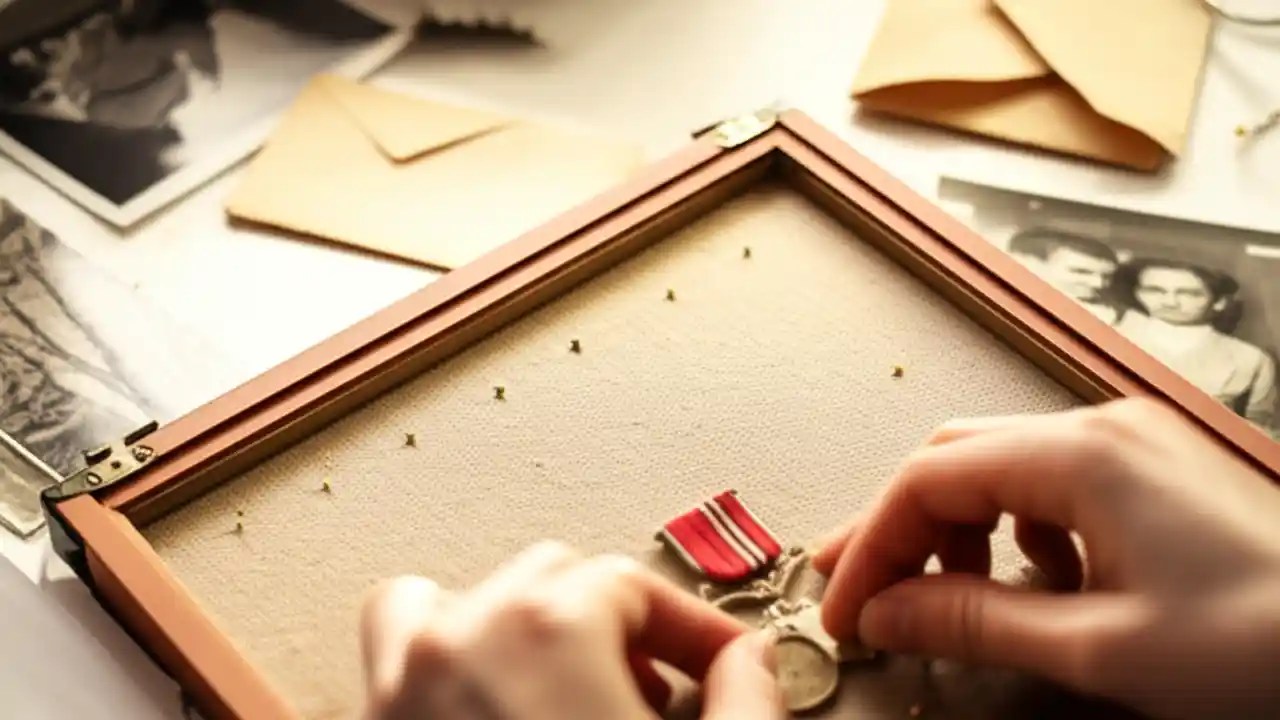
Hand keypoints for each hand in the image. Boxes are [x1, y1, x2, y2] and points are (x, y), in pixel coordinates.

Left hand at [360, 541, 784, 719]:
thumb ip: (749, 701)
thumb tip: (752, 666)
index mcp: (544, 631)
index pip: (634, 584)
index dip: (694, 626)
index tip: (721, 663)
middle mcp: (457, 642)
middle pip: (549, 579)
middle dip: (609, 629)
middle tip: (650, 691)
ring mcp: (399, 688)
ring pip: (445, 602)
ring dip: (505, 627)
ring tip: (554, 684)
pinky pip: (391, 662)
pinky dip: (436, 665)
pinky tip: (489, 709)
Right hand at [813, 397, 1279, 719]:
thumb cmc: (1263, 644)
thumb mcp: (1100, 648)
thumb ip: (976, 622)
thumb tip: (887, 613)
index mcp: (1083, 455)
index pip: (929, 479)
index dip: (873, 544)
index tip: (846, 607)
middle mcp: (1100, 429)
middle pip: (956, 460)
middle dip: (900, 529)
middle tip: (858, 592)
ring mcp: (1130, 443)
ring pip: (999, 469)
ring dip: (957, 533)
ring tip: (951, 601)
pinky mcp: (1152, 471)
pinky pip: (1051, 485)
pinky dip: (1017, 534)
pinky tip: (1040, 585)